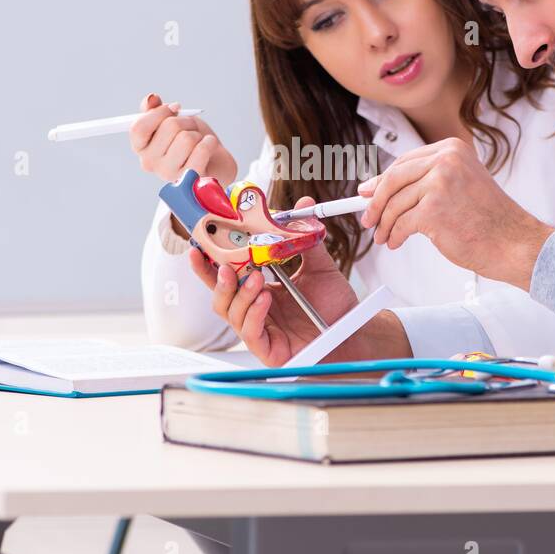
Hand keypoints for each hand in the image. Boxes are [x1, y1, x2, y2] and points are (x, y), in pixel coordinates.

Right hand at [129, 92, 236, 185]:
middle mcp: (150, 163)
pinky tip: (208, 147)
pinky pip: (201, 150)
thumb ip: (155, 109)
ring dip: (198, 133)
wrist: (213, 162)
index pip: (139, 128)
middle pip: (169, 127)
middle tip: (191, 127)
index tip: (175, 108)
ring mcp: (169, 174)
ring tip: (198, 141)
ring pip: (187, 138)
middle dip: (186, 121)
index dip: (159, 112)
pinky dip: (209, 143)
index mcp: (141, 147)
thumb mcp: (171, 120)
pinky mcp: (189, 180)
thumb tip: (151, 98)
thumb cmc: (190, 141)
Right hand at [188, 197, 406, 365]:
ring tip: (257, 279)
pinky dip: (254, 314)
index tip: (199, 245)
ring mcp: (259, 330)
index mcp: (261, 288)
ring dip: (240, 294)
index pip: (227, 274)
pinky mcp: (267, 349)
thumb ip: (307, 237)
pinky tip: (265, 300)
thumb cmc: (334, 305)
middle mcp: (255, 309)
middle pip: (220, 294)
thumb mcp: (320, 265)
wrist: (355, 332)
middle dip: (214, 278)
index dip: (210, 262)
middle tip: (222, 264)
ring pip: (231, 313)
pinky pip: (250, 333)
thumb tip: (304, 204)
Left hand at [358, 137, 553, 289]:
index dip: (382, 180)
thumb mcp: (460, 185)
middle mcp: (446, 160)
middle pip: (393, 179)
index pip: (404, 161)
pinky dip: (394, 235)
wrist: (514, 242)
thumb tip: (378, 188)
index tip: (368, 193)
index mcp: (452, 149)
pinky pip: (401, 223)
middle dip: (375, 202)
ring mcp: (440, 183)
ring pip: (394, 204)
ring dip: (385, 224)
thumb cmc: (489, 219)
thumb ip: (426, 180)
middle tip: (368, 218)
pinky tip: (396, 242)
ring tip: (384, 236)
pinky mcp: (433, 210)